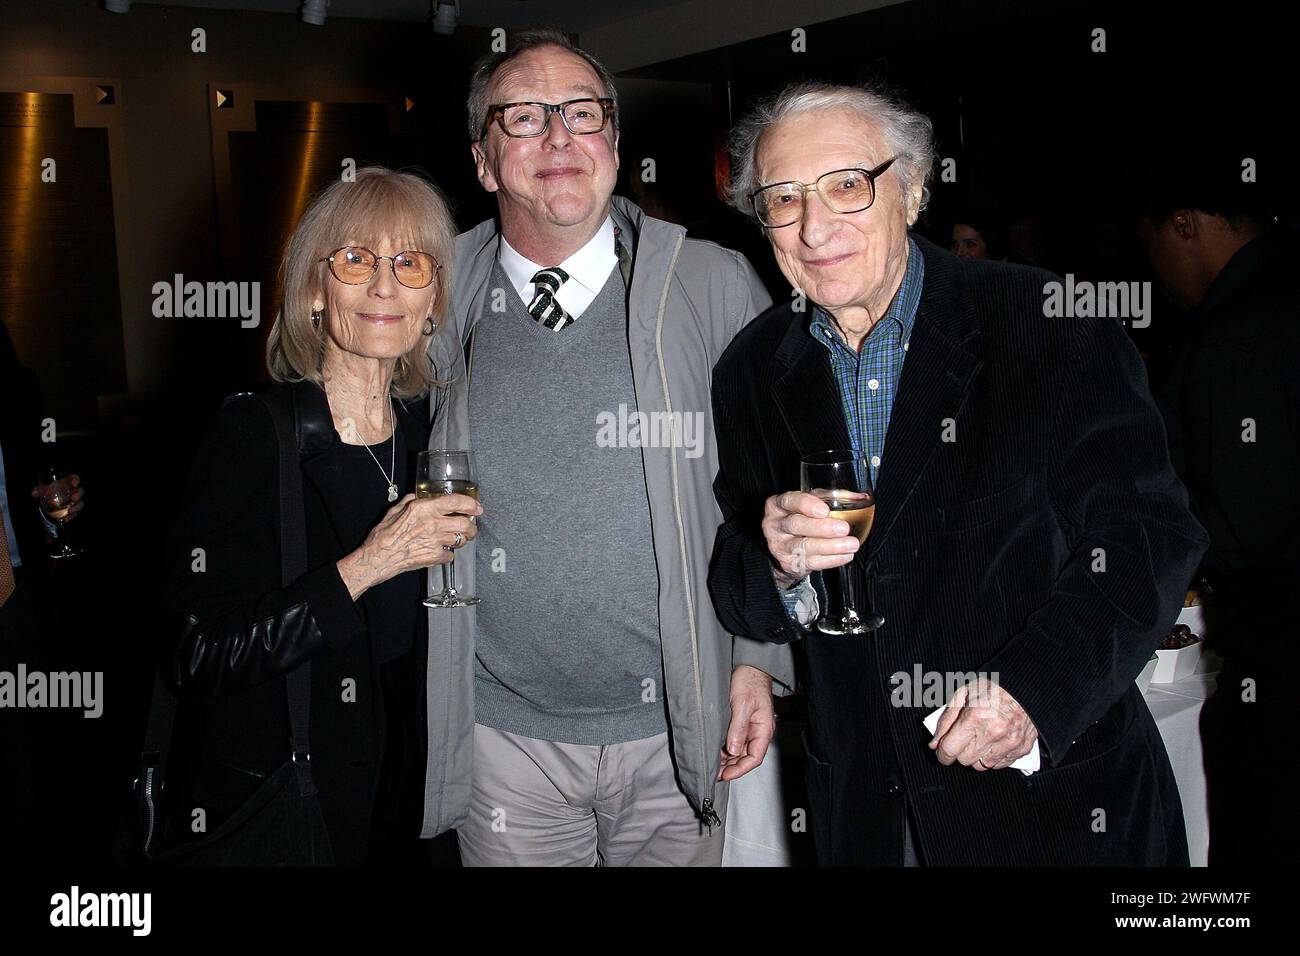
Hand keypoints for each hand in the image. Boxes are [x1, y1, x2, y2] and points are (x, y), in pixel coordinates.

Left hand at [31, 474, 84, 523]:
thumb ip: (39, 490)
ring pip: (80, 503)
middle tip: (74, 498)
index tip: (74, 484)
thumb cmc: (48, 491)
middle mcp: (73, 491)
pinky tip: (66, 519)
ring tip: (70, 511)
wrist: (48, 500)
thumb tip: (34, 493)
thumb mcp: (43, 489)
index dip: (76, 480)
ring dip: (77, 507)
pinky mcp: (73, 509)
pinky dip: (71, 516)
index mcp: (68, 482)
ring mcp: (75, 501)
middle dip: (79, 495)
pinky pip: (75, 513)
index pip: (75, 478)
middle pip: (80, 491)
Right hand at [336, 492, 480, 599]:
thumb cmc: (384, 536)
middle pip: (465, 523)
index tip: (477, 507)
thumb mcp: (395, 511)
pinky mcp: (434, 556)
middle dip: (472, 526)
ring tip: (456, 539)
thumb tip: (418, 496)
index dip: (471, 503)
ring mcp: (435, 541)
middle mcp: (432, 524)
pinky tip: (440, 551)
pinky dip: (448, 554)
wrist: (378, 558)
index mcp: (423, 509)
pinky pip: (450, 555)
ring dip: (461, 540)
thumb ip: (409, 502)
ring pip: (461, 540)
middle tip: (470, 527)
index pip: (456, 502)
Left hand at [719, 665, 775, 780]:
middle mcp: (757, 731)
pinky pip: (735, 740)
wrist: (748, 666)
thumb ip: (738, 728)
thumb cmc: (749, 681)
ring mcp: (749, 727)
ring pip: (739, 750)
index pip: (754, 758)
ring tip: (713, 763)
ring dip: (727, 759)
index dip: (740, 769)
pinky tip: (716, 750)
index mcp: (763, 729)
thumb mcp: (742, 704)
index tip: (725, 774)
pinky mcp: (741, 722)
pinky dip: (726, 748)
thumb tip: (734, 751)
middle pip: (746, 757)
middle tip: (715, 772)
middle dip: (732, 767)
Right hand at [762, 491, 858, 588]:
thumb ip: (828, 498)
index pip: (789, 501)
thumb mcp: (808, 504)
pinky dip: (831, 560)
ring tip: (851, 544)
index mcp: (777, 505)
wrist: (785, 549)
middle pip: (796, 525)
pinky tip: (845, 555)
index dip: (806, 504)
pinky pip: (811, 562)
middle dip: (822, 527)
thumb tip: (858, 497)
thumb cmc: (800, 519)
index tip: (825, 510)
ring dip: (831, 546)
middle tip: (843, 528)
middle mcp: (774, 525)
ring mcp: (779, 546)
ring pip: (804, 546)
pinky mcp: (789, 563)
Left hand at [929, 677, 1037, 770]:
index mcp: (975, 717)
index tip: (942, 752)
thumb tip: (935, 743)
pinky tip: (993, 742)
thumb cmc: (995, 686)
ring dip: (977, 756)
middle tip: (964, 738)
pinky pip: (1000, 765)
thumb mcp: (963, 694)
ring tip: (980, 738)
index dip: (942, 754)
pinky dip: (994, 757)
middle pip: (964, 760)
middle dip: (960, 751)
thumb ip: (947, 720)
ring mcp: (1009, 743)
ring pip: (982, 766)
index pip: (950, 749)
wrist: (1027, 685)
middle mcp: (993, 733)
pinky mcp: (1021, 748)